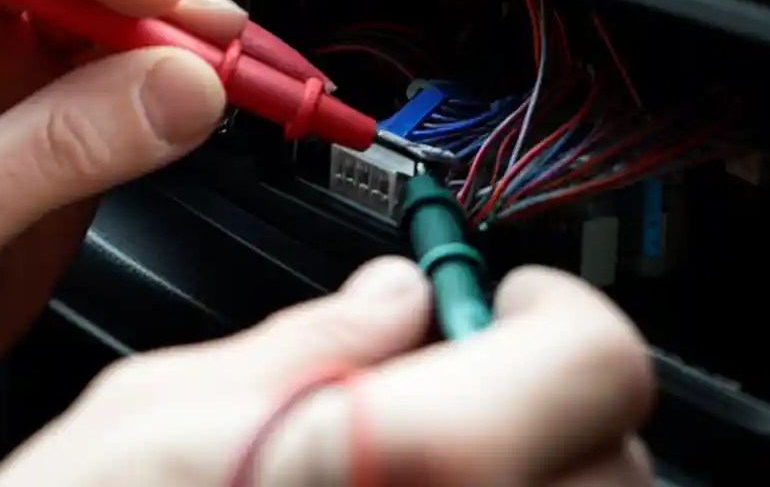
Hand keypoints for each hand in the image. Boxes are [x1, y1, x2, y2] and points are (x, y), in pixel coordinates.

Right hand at [0, 259, 654, 486]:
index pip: (596, 359)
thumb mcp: (153, 418)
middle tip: (455, 386)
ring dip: (531, 477)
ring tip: (420, 468)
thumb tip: (387, 299)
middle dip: (544, 401)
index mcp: (415, 467)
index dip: (554, 312)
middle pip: (615, 455)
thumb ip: (299, 344)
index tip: (505, 303)